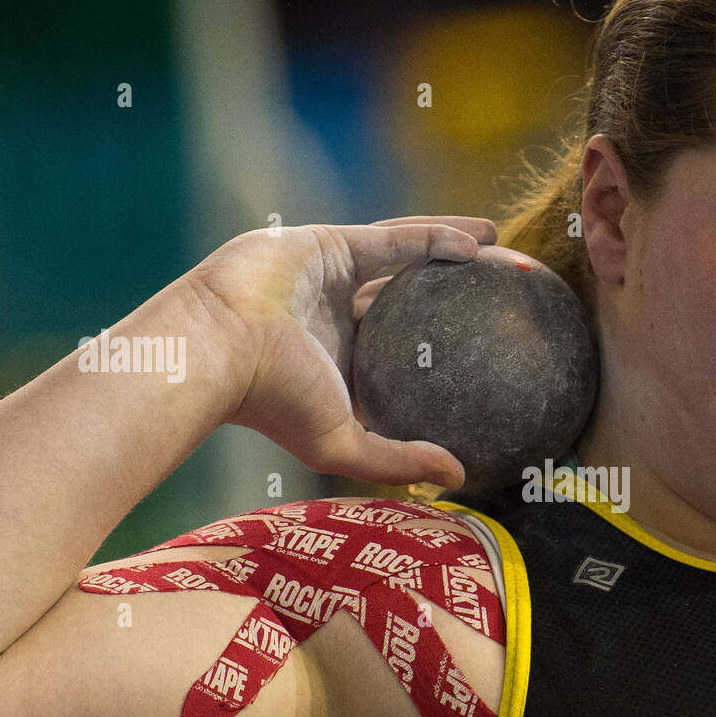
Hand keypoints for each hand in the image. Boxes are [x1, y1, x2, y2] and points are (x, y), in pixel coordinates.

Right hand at [181, 216, 496, 487]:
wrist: (218, 348)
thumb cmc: (275, 403)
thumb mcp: (344, 445)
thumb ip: (399, 460)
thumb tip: (459, 479)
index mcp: (342, 364)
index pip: (401, 357)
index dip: (439, 353)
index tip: (485, 355)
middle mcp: (338, 319)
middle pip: (407, 302)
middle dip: (448, 294)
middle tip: (497, 293)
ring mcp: (331, 278)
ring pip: (403, 259)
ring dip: (448, 249)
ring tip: (494, 247)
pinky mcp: (326, 244)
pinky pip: (393, 239)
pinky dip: (433, 237)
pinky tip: (476, 242)